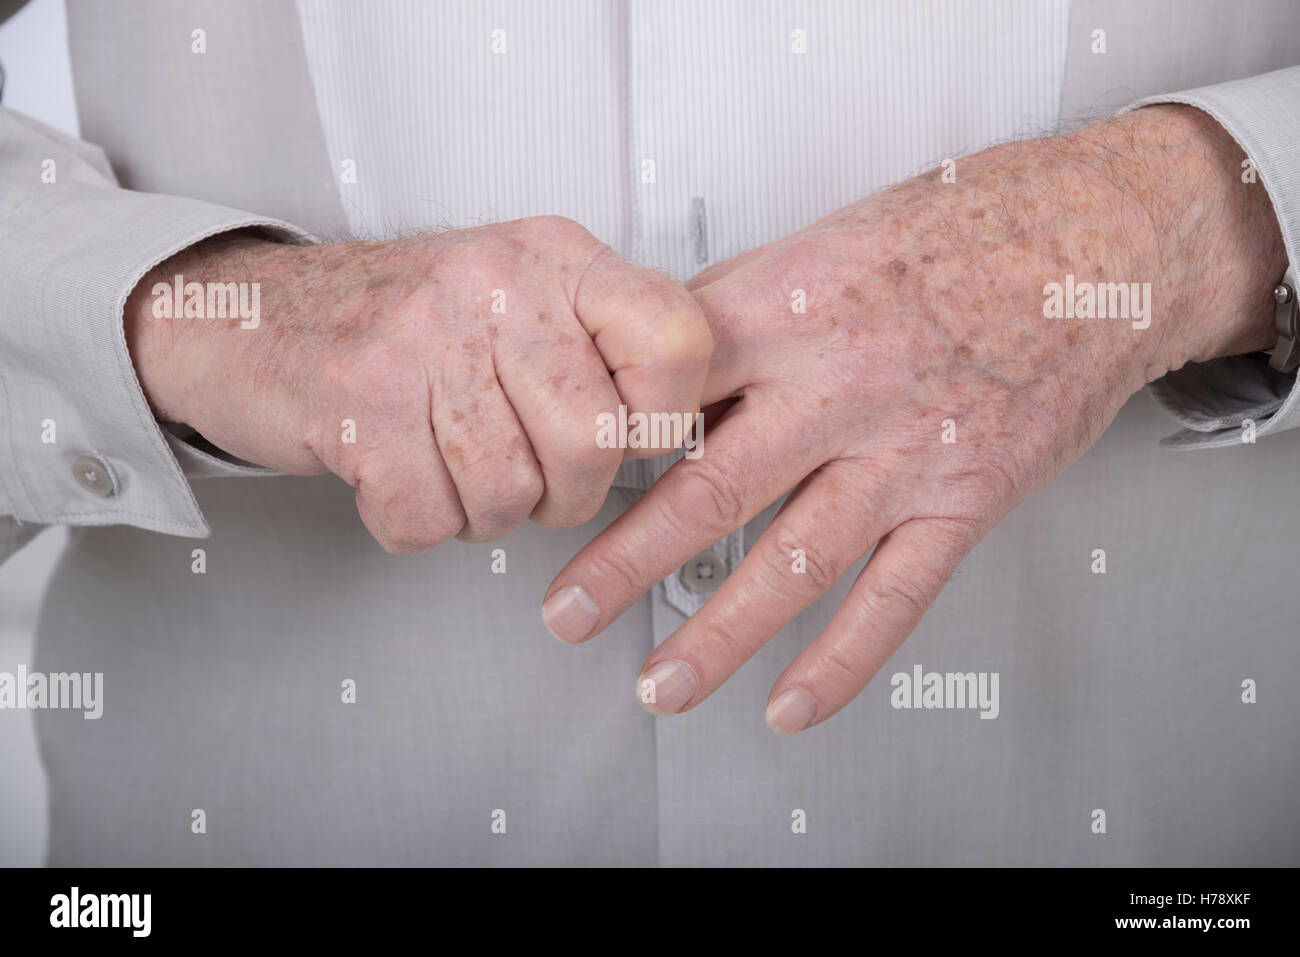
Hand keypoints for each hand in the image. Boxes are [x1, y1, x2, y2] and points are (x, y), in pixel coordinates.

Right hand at [125, 216, 711, 551]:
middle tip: (528, 476)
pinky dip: (414, 523)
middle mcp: (495, 284)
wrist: (250, 312)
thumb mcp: (520, 297)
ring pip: (510, 493)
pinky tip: (397, 475)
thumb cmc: (403, 323)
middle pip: (595, 443)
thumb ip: (603, 347)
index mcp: (556, 257)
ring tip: (450, 466)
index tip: (628, 434)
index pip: (678, 339)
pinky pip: (428, 518)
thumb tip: (678, 432)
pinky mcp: (357, 400)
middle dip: (565, 493)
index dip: (664, 417)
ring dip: (482, 511)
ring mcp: (422, 338)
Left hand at [544, 106, 1285, 730]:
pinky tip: (790, 704)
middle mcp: (840, 385)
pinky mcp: (966, 499)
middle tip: (567, 614)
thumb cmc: (961, 229)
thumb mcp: (829, 239)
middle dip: (625, 562)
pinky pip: (894, 598)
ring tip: (661, 686)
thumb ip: (740, 311)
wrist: (1098, 242)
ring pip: (792, 562)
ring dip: (718, 635)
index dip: (605, 451)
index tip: (558, 489)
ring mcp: (905, 452)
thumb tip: (658, 372)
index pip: (668, 393)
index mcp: (790, 307)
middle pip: (710, 491)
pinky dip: (839, 663)